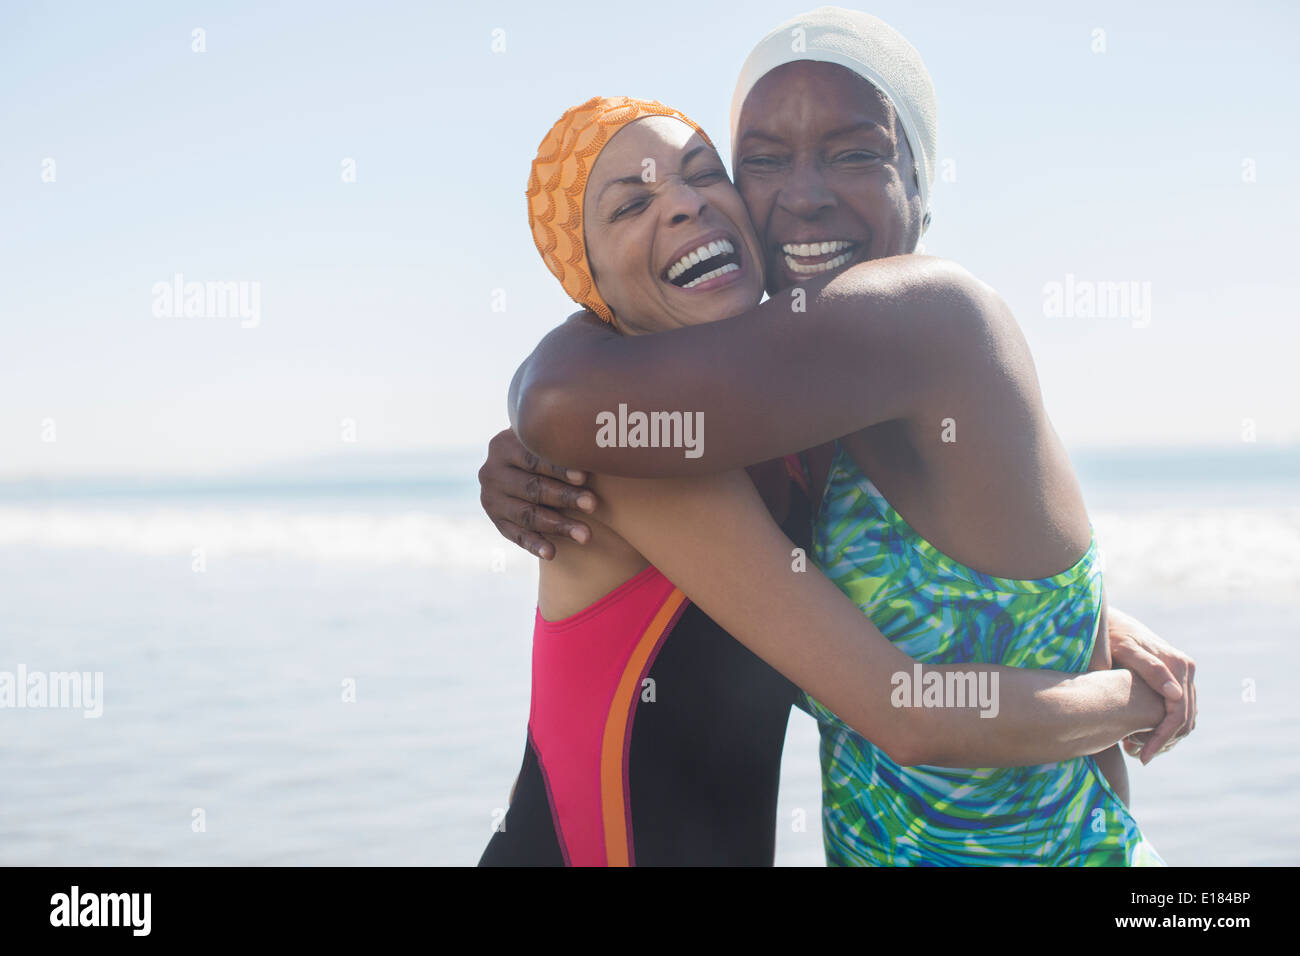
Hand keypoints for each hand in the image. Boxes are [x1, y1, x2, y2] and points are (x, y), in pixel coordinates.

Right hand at [478, 428, 597, 559]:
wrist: (516, 467)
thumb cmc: (543, 449)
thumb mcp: (542, 438)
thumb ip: (558, 439)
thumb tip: (593, 440)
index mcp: (502, 446)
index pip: (532, 458)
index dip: (558, 468)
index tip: (584, 476)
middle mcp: (491, 472)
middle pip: (532, 487)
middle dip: (564, 497)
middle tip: (593, 504)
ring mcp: (491, 500)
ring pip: (527, 515)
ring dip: (558, 526)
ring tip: (585, 535)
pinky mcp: (497, 521)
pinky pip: (516, 536)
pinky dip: (534, 544)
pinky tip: (552, 553)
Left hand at [1107, 606, 1196, 763]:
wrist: (1111, 623)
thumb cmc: (1112, 636)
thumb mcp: (1125, 650)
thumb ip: (1150, 670)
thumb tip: (1176, 696)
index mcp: (1178, 665)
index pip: (1178, 714)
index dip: (1161, 739)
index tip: (1143, 757)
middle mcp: (1186, 671)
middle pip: (1185, 721)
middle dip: (1162, 742)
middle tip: (1137, 756)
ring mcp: (1183, 676)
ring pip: (1185, 720)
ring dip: (1164, 738)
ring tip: (1135, 748)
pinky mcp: (1176, 681)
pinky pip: (1178, 712)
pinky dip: (1164, 728)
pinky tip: (1140, 736)